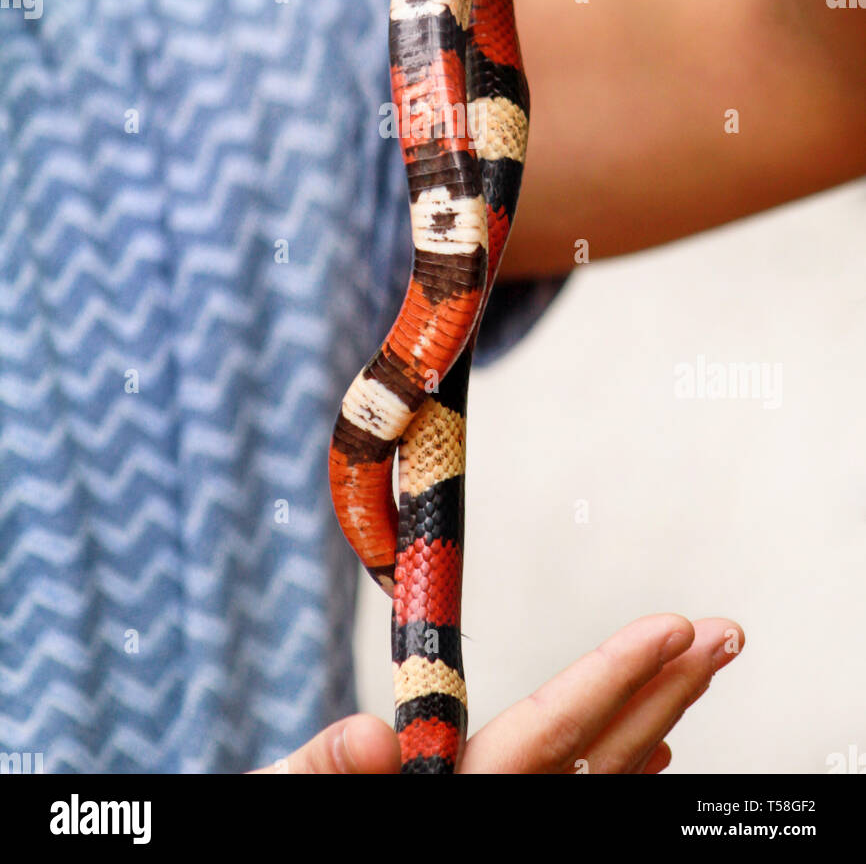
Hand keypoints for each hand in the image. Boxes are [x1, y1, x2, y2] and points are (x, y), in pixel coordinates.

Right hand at [250, 613, 742, 773]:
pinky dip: (618, 767)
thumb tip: (374, 737)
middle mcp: (492, 810)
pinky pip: (575, 798)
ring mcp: (502, 818)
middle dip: (663, 690)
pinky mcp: (498, 813)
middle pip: (594, 754)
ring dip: (655, 715)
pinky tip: (649, 745)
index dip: (611, 679)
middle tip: (724, 634)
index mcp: (449, 795)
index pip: (544, 732)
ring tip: (700, 666)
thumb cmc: (282, 817)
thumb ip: (329, 767)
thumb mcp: (284, 791)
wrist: (289, 840)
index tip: (670, 630)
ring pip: (597, 774)